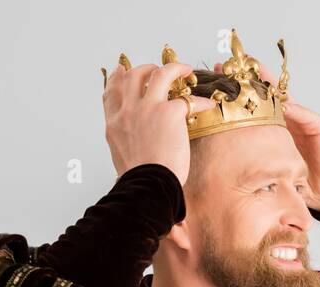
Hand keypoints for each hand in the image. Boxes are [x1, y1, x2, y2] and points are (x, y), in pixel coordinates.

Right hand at [102, 59, 217, 181]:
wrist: (148, 186)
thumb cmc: (140, 180)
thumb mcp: (121, 155)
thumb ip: (124, 140)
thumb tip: (133, 139)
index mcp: (114, 124)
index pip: (111, 93)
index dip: (116, 78)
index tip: (121, 70)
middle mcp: (128, 111)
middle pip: (134, 76)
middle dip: (146, 69)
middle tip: (158, 70)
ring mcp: (148, 109)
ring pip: (159, 74)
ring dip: (174, 68)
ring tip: (185, 70)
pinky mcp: (169, 113)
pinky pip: (188, 100)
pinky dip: (200, 101)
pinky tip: (208, 104)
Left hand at [221, 59, 319, 212]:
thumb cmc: (295, 181)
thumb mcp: (265, 168)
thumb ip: (247, 158)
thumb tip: (215, 155)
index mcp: (273, 126)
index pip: (254, 102)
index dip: (237, 89)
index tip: (217, 75)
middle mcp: (287, 119)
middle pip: (268, 93)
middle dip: (251, 77)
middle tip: (231, 66)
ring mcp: (303, 121)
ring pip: (287, 97)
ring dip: (273, 85)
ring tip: (257, 74)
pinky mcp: (318, 129)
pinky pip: (307, 116)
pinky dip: (297, 110)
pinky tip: (285, 105)